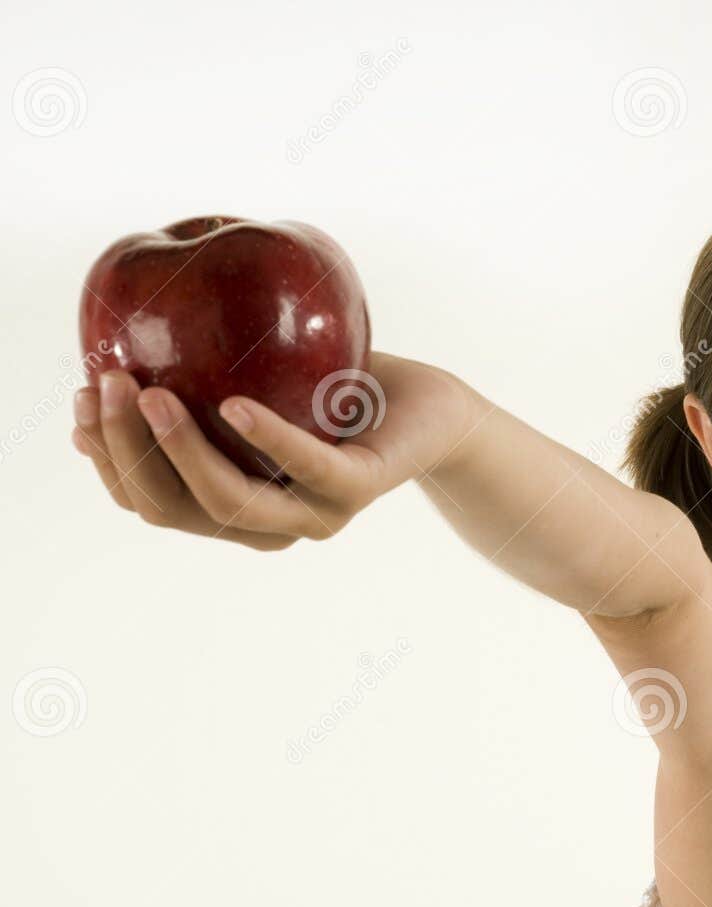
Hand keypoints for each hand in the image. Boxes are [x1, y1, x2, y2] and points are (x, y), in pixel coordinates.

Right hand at [70, 350, 483, 549]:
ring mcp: (316, 513)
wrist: (426, 408)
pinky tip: (233, 407)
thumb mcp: (247, 385)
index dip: (107, 462)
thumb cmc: (329, 394)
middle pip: (175, 509)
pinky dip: (266, 437)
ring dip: (179, 449)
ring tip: (151, 394)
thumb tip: (105, 369)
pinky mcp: (358, 488)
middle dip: (127, 452)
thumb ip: (189, 390)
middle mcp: (272, 525)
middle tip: (106, 386)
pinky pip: (304, 466)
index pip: (150, 504)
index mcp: (235, 510)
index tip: (79, 403)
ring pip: (228, 501)